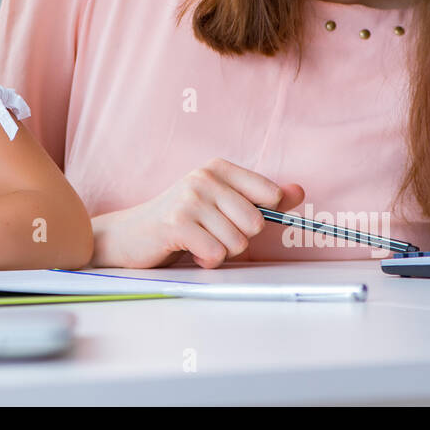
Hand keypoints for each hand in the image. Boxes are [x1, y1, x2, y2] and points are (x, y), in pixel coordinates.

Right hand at [90, 158, 303, 268]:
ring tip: (199, 241)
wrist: (131, 235)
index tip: (236, 219)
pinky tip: (190, 250)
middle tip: (212, 234)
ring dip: (220, 252)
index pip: (271, 194)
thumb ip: (260, 197)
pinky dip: (206, 261)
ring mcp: (189, 198)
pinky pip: (215, 254)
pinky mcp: (177, 223)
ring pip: (237, 243)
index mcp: (219, 168)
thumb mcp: (221, 203)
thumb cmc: (181, 220)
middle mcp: (204, 177)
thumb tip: (298, 191)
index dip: (259, 216)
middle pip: (255, 223)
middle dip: (238, 239)